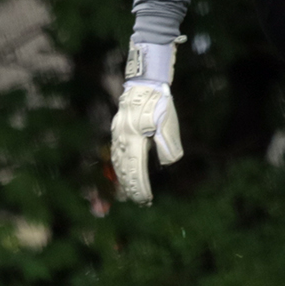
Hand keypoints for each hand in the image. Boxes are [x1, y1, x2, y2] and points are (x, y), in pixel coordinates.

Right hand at [108, 39, 184, 204]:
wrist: (144, 84)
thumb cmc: (159, 103)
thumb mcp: (167, 123)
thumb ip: (167, 144)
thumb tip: (167, 163)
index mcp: (135, 139)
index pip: (136, 169)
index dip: (141, 186)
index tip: (146, 199)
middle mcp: (122, 140)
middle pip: (124, 169)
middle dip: (131, 187)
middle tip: (139, 202)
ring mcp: (118, 135)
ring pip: (118, 162)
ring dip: (123, 179)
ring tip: (129, 193)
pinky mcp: (118, 131)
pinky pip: (117, 154)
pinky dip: (119, 167)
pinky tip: (122, 172)